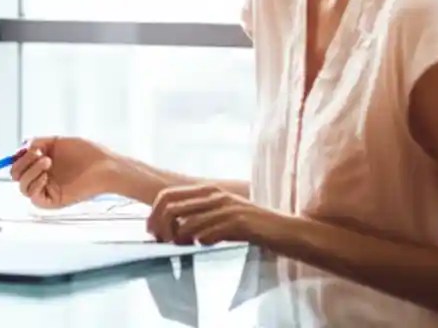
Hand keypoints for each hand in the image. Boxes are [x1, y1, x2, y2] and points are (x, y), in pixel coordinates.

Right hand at [9, 136, 118, 208]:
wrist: (106, 166)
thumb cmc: (88, 153)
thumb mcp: (58, 141)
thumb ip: (38, 142)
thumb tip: (21, 147)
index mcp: (42, 164)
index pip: (19, 163)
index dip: (17, 156)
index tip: (25, 147)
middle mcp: (43, 177)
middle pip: (16, 175)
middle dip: (22, 162)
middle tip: (37, 153)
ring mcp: (48, 189)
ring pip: (22, 186)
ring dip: (29, 171)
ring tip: (46, 161)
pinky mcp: (54, 201)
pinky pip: (33, 197)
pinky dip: (34, 184)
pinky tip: (46, 175)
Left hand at [147, 184, 290, 245]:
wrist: (286, 231)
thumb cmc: (252, 227)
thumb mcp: (222, 215)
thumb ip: (199, 216)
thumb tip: (172, 230)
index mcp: (208, 190)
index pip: (167, 195)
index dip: (154, 214)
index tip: (152, 231)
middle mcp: (215, 195)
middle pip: (171, 207)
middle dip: (160, 227)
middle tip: (162, 242)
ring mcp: (227, 208)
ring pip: (187, 222)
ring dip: (179, 238)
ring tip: (182, 246)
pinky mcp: (239, 223)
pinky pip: (209, 233)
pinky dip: (201, 241)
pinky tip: (205, 245)